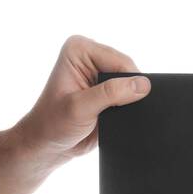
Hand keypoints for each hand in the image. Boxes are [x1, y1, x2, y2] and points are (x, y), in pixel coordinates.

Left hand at [14, 35, 149, 166]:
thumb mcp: (81, 107)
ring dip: (128, 100)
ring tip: (111, 113)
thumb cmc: (54, 123)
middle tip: (110, 110)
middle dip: (127, 91)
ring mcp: (98, 73)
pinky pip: (129, 94)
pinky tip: (114, 115)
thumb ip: (112, 93)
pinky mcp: (106, 89)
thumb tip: (143, 85)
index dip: (128, 82)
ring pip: (131, 83)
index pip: (120, 61)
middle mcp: (89, 57)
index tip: (119, 104)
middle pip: (128, 70)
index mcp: (79, 49)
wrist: (49, 144)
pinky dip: (128, 106)